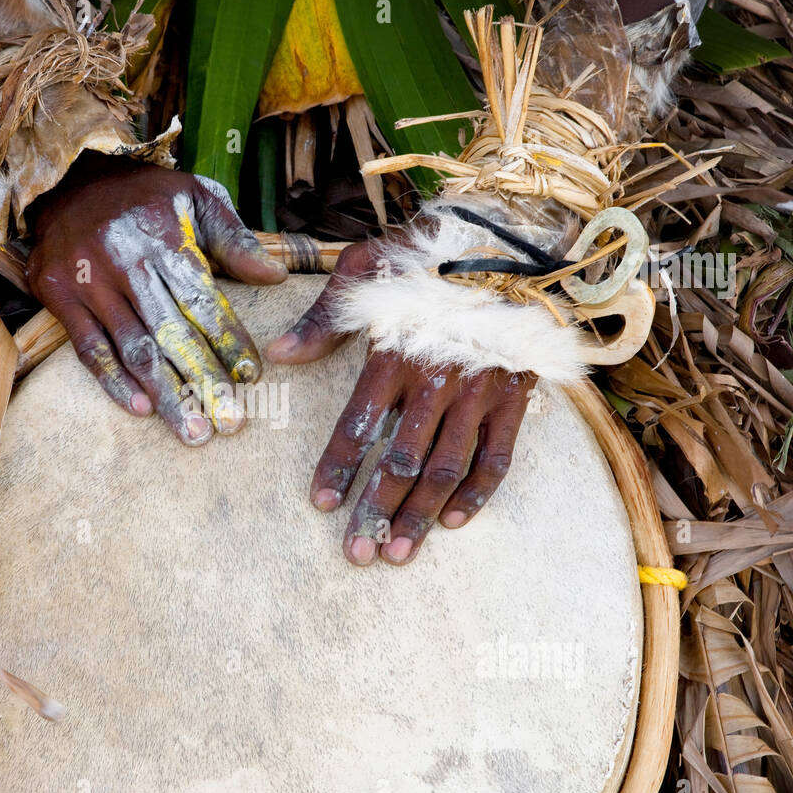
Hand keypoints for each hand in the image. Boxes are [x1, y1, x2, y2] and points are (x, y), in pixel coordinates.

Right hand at [26, 153, 286, 445]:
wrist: (64, 176)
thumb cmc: (141, 194)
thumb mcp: (194, 196)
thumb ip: (233, 237)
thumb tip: (274, 277)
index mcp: (164, 238)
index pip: (204, 299)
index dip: (228, 340)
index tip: (252, 376)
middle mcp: (126, 263)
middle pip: (172, 332)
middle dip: (204, 382)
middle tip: (230, 423)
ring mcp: (90, 282)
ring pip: (134, 349)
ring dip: (166, 395)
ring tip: (193, 431)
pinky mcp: (60, 296)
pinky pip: (90, 349)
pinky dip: (114, 382)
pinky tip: (141, 409)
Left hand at [267, 238, 535, 566]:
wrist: (512, 239)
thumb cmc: (428, 254)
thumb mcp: (367, 270)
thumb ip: (324, 318)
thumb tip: (278, 354)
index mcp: (393, 353)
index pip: (358, 425)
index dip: (337, 468)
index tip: (320, 504)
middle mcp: (435, 381)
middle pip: (400, 461)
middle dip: (375, 511)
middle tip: (356, 552)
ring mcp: (479, 392)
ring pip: (445, 469)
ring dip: (420, 516)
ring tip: (397, 553)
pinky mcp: (514, 397)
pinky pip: (496, 457)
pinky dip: (477, 494)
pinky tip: (453, 523)